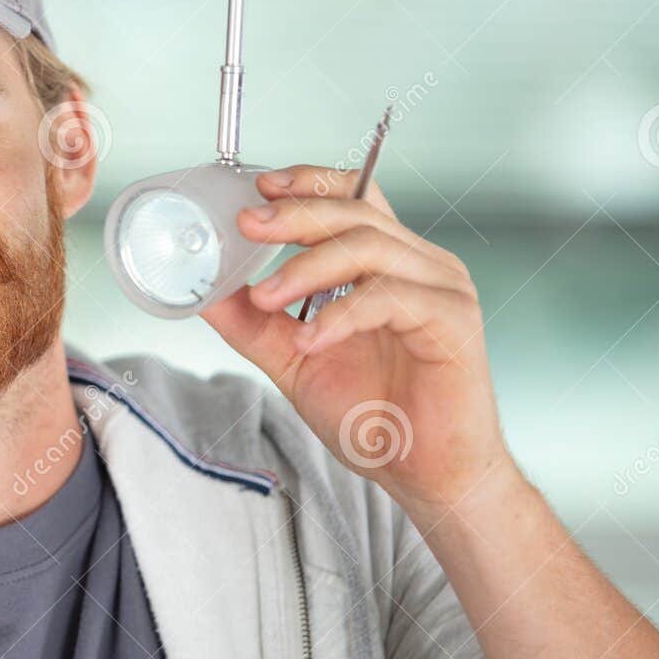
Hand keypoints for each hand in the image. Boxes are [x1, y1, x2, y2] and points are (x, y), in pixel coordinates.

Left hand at [202, 165, 518, 518]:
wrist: (428, 475)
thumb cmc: (375, 416)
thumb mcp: (294, 360)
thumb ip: (254, 323)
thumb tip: (204, 291)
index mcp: (388, 264)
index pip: (354, 197)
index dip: (310, 183)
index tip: (261, 188)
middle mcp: (420, 266)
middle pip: (356, 213)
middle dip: (295, 214)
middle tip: (247, 226)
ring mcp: (442, 289)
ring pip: (370, 248)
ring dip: (307, 268)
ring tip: (266, 298)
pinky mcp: (453, 322)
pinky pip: (392, 299)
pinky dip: (342, 316)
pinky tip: (310, 340)